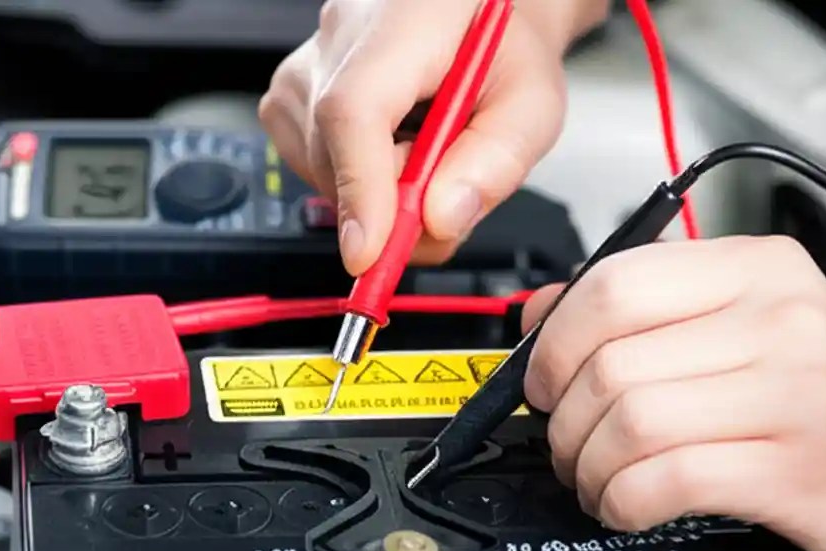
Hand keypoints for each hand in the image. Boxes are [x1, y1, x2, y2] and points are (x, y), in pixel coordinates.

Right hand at [258, 0, 608, 275]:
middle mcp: (340, 32)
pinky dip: (353, 178)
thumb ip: (497, 162)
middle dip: (389, 202)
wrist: (479, 18)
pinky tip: (390, 147)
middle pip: (333, 151)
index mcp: (405, 18)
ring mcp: (307, 60)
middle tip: (447, 189)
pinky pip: (308, 163)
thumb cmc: (505, 51)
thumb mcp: (533, 105)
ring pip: (318, 166)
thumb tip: (439, 221)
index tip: (370, 252)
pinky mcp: (292, 91)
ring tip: (422, 149)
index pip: (354, 110)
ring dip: (374, 188)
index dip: (359, 189)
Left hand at [520, 235, 825, 550]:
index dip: (554, 339)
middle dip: (561, 416)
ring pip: (628, 421)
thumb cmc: (822, 405)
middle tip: (565, 440)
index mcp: (760, 268)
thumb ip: (640, 308)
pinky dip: (620, 502)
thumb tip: (538, 312)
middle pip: (610, 361)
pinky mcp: (789, 470)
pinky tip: (626, 505)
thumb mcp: (739, 327)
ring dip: (587, 465)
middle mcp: (783, 320)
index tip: (542, 375)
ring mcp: (793, 395)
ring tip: (595, 476)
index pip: (614, 283)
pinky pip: (661, 481)